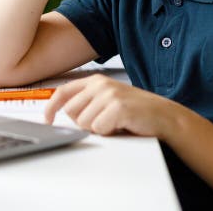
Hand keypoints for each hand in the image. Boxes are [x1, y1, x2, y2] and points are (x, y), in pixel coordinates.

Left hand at [44, 74, 177, 137]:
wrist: (164, 116)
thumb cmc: (135, 111)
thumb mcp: (107, 100)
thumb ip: (87, 102)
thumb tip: (62, 113)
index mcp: (95, 81)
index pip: (63, 92)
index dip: (51, 107)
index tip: (48, 120)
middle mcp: (100, 84)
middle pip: (71, 112)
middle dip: (84, 123)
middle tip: (104, 122)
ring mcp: (109, 94)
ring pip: (84, 122)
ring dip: (98, 128)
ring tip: (115, 123)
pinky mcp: (118, 107)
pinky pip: (99, 128)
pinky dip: (108, 132)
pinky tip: (121, 125)